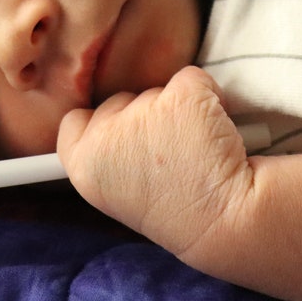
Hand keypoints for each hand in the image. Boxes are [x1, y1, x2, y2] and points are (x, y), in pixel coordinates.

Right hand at [57, 66, 253, 256]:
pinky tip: (218, 133)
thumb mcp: (120, 192)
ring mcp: (144, 111)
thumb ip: (109, 156)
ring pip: (158, 91)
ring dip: (177, 110)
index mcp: (84, 165)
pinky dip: (210, 97)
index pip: (74, 122)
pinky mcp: (182, 96)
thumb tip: (120, 120)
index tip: (123, 138)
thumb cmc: (178, 211)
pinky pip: (193, 79)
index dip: (101, 124)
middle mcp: (106, 136)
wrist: (227, 221)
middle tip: (168, 155)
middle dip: (143, 117)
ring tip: (195, 153)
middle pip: (118, 100)